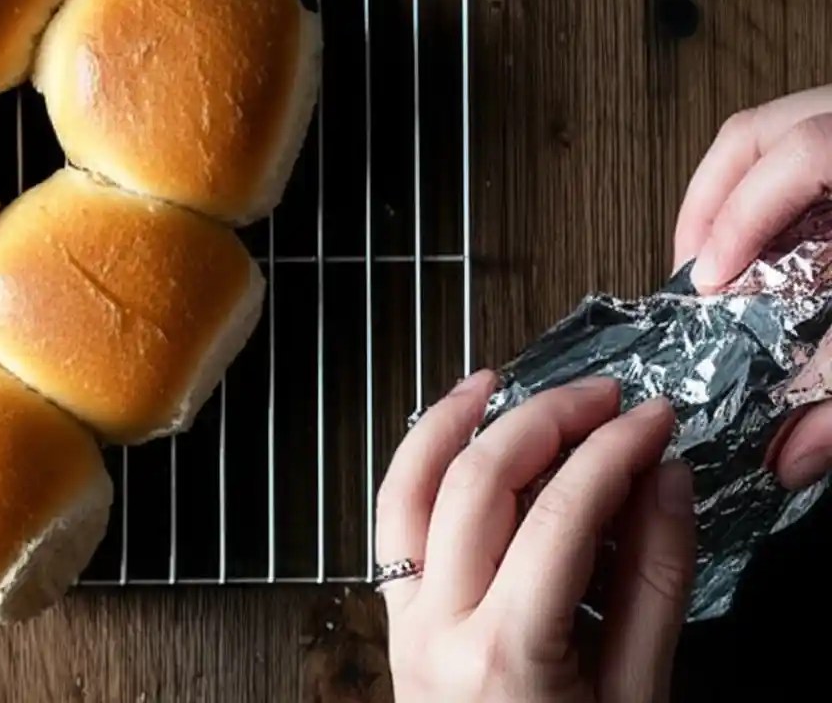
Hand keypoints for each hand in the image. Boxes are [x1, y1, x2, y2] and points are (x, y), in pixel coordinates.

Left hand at [376, 372, 694, 701]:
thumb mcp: (637, 693)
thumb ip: (653, 583)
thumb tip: (661, 478)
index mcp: (508, 657)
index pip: (560, 515)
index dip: (612, 451)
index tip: (653, 418)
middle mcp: (439, 630)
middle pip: (480, 484)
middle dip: (545, 422)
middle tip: (602, 398)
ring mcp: (404, 621)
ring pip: (410, 489)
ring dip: (455, 424)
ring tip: (503, 382)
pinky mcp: (393, 616)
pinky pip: (390, 521)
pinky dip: (416, 463)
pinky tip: (452, 431)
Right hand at [674, 85, 831, 488]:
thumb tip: (791, 455)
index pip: (796, 155)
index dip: (735, 218)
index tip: (713, 282)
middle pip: (761, 131)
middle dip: (708, 202)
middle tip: (696, 269)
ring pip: (773, 131)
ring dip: (729, 195)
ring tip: (716, 257)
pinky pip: (796, 153)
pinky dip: (765, 197)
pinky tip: (767, 251)